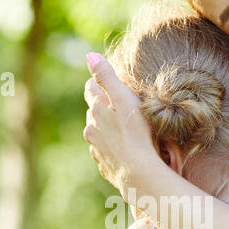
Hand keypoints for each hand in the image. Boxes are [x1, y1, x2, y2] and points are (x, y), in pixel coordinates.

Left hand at [82, 52, 165, 194]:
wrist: (138, 172)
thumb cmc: (136, 132)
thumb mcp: (124, 98)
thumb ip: (107, 76)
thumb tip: (89, 56)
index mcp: (96, 109)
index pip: (92, 88)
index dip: (100, 83)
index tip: (108, 82)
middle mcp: (91, 128)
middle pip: (93, 111)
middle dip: (103, 106)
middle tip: (118, 104)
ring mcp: (96, 148)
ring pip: (97, 132)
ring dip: (106, 128)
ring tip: (122, 129)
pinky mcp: (104, 165)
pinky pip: (105, 152)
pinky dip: (111, 147)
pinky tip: (122, 150)